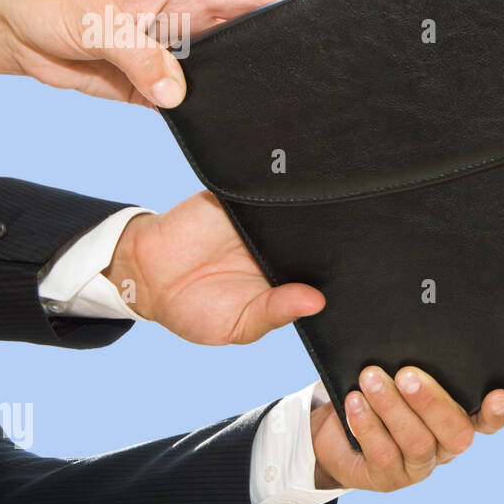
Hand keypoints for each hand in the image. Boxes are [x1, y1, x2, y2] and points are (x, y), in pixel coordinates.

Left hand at [0, 0, 277, 106]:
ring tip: (249, 111)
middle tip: (281, 84)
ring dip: (225, 93)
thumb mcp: (99, 21)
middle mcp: (183, 26)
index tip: (306, 31)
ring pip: (214, 78)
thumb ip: (141, 56)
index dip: (279, 10)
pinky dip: (194, 116)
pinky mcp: (149, 88)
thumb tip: (177, 93)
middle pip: (239, 43)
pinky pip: (184, 105)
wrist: (10, 28)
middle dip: (258, 60)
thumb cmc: (51, 1)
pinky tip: (208, 126)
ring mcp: (168, 59)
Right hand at [104, 191, 324, 343]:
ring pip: (294, 200)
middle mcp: (279, 242)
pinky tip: (279, 186)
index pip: (325, 263)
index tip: (358, 262)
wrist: (145, 276)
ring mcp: (261, 216)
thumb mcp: (237, 325)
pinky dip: (268, 178)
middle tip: (344, 230)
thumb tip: (316, 302)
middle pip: (316, 227)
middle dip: (330, 227)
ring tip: (316, 205)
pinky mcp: (237, 193)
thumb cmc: (196, 309)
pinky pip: (260, 180)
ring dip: (302, 200)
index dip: (341, 262)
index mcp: (287, 273)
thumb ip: (275, 312)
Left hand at [311, 366, 503, 490]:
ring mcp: (420, 466)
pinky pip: (384, 455)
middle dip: (431, 402)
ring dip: (393, 408)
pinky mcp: (390, 479)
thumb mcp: (397, 373)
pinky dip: (369, 425)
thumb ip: (415, 362)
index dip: (499, 413)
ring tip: (370, 379)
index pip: (489, 419)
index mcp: (460, 417)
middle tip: (406, 374)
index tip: (499, 396)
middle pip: (456, 433)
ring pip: (418, 442)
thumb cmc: (375, 390)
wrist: (332, 430)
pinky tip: (356, 403)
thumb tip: (415, 335)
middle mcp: (446, 445)